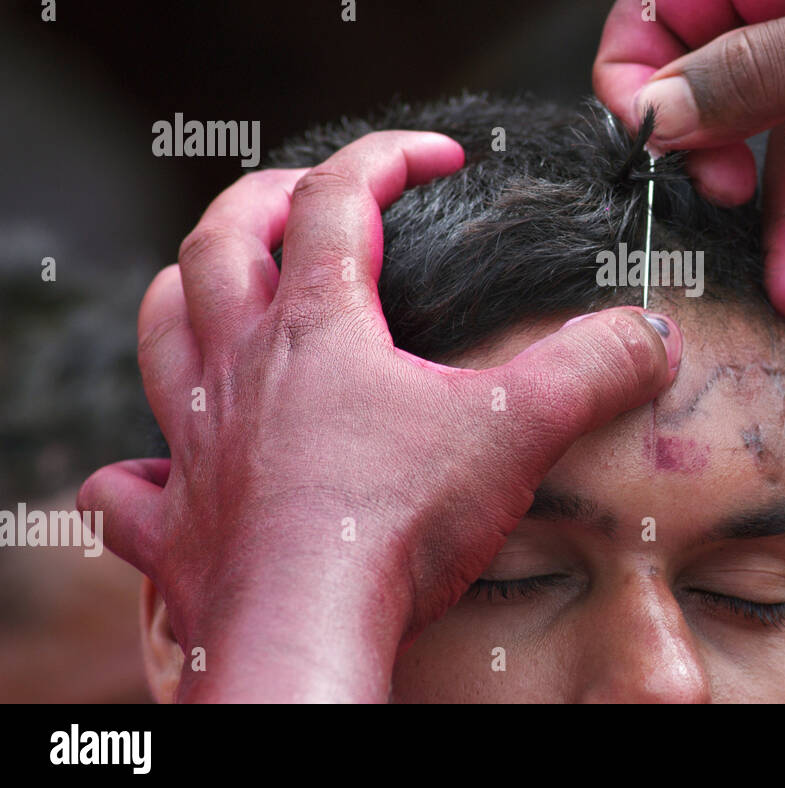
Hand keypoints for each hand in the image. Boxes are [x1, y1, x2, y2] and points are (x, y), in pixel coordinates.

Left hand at [78, 131, 682, 700]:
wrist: (306, 634)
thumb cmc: (397, 525)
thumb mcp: (516, 433)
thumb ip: (589, 372)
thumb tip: (652, 336)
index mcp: (318, 328)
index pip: (340, 198)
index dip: (389, 156)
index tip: (438, 153)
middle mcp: (243, 369)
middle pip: (220, 243)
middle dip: (263, 200)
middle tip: (308, 194)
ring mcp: (199, 443)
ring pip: (162, 334)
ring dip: (187, 293)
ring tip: (223, 284)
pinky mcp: (177, 524)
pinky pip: (128, 485)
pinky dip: (138, 466)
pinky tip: (162, 467)